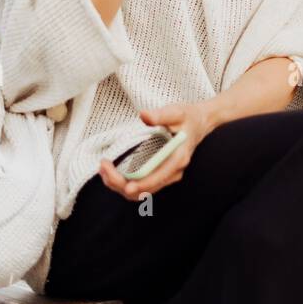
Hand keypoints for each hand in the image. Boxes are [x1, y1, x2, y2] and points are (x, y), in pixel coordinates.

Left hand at [98, 100, 218, 200]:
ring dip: (119, 186)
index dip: (142, 184)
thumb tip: (144, 116)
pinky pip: (141, 186)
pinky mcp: (160, 175)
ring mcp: (167, 175)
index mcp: (178, 158)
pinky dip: (124, 183)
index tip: (125, 185)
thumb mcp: (176, 111)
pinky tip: (111, 172)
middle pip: (146, 189)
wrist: (199, 122)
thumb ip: (161, 115)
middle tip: (103, 167)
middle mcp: (174, 171)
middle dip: (121, 184)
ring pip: (141, 192)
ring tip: (103, 170)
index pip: (159, 177)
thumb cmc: (187, 117)